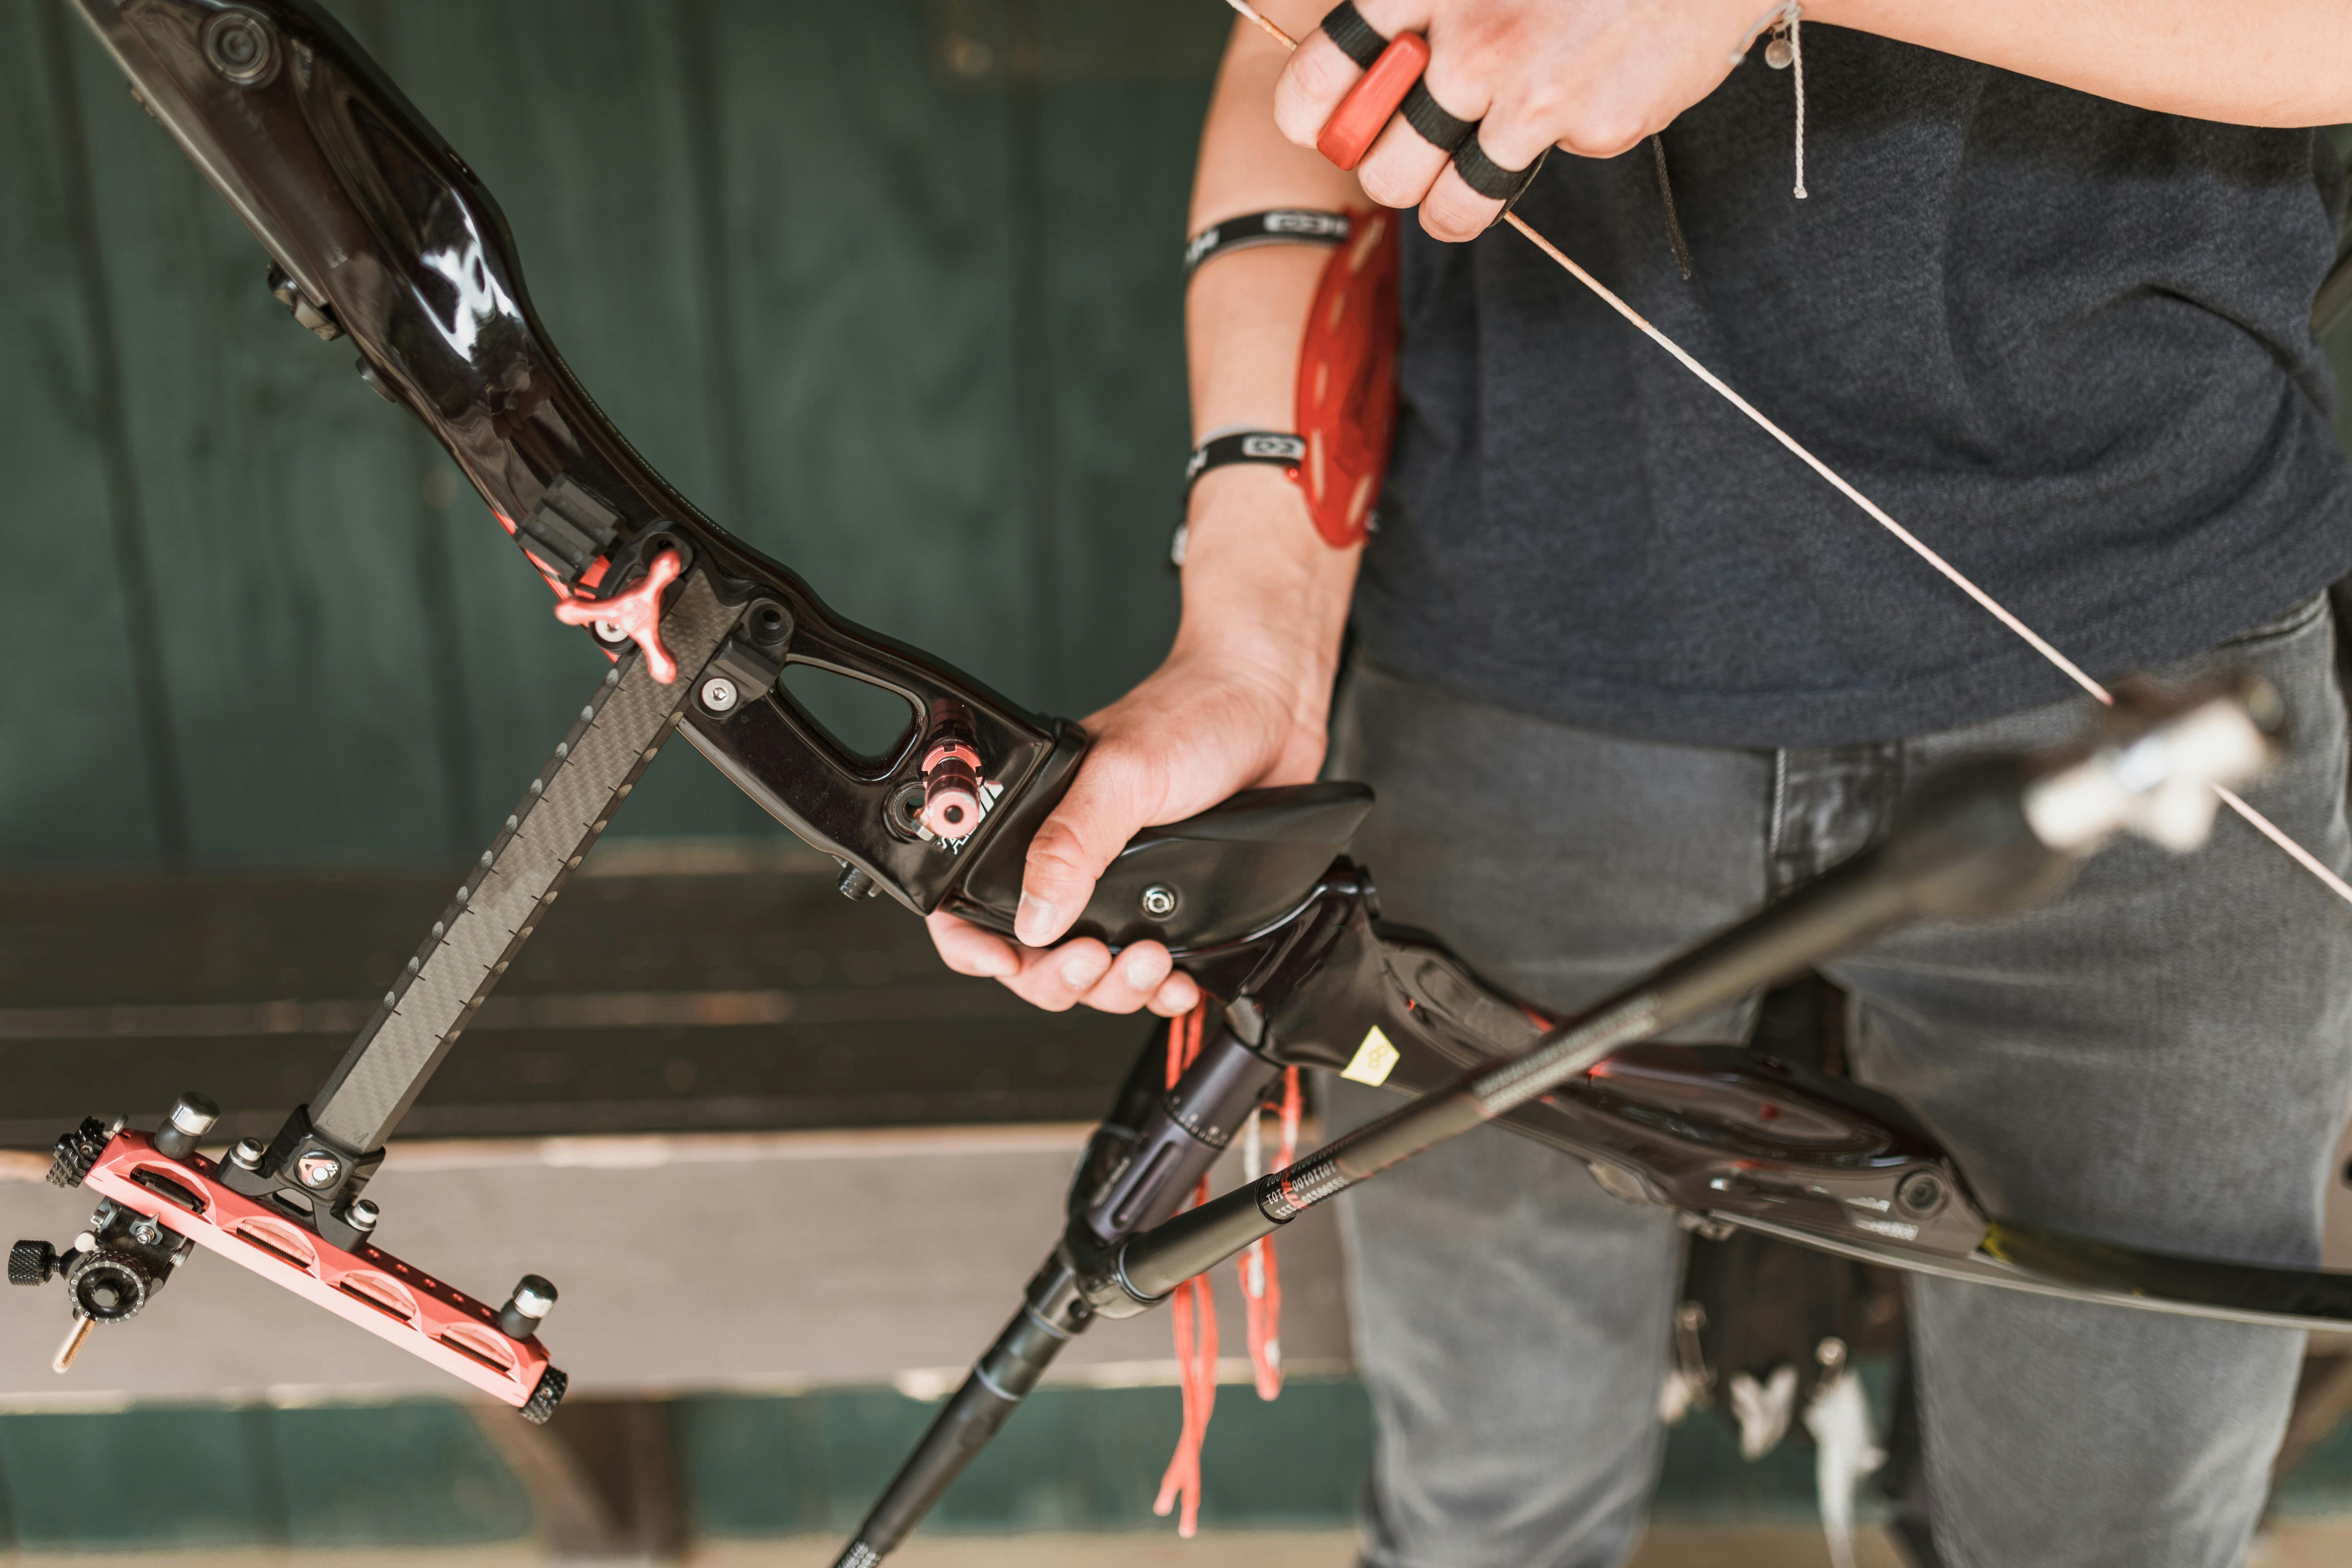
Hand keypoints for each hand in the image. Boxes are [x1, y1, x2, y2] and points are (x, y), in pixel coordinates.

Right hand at [924, 470, 1348, 1015]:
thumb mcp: (1122, 776)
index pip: (969, 901)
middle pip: (1034, 957)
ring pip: (1091, 973)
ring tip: (1153, 962)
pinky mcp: (1166, 903)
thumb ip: (1072, 844)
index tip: (1007, 963)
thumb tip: (1035, 918)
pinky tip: (1178, 982)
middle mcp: (1069, 860)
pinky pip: (1145, 970)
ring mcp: (1119, 887)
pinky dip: (1159, 989)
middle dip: (1063, 977)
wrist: (1269, 704)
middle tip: (1097, 960)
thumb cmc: (1193, 715)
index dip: (974, 945)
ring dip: (1117, 987)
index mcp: (1035, 825)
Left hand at [1271, 0, 1767, 240]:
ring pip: (1446, 202)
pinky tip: (1588, 86)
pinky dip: (1558, 144)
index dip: (1312, 120)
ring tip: (1478, 167)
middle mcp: (1469, 40)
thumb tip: (1346, 47)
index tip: (1330, 127)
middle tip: (1421, 152)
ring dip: (1452, 203)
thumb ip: (1421, 7)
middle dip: (1394, 175)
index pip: (1317, 77)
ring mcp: (1528, 88)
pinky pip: (1543, 170)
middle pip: (1380, 167)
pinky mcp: (1589, 123)